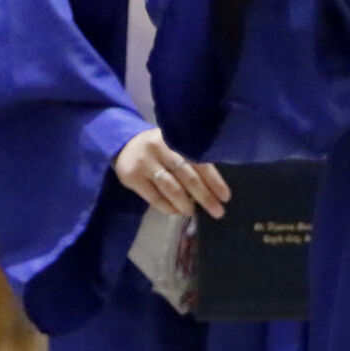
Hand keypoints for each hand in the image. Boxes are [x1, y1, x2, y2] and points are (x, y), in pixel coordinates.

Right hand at [112, 127, 229, 218]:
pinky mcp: (132, 176)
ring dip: (185, 203)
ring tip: (194, 212)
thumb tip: (214, 188)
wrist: (124, 144)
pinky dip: (167, 206)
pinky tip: (176, 211)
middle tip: (217, 211)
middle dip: (204, 196)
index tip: (225, 197)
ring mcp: (145, 162)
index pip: (199, 161)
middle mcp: (160, 147)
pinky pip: (154, 197)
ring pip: (171, 187)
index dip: (214, 180)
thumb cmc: (160, 148)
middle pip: (187, 175)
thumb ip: (192, 159)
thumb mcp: (175, 145)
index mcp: (176, 138)